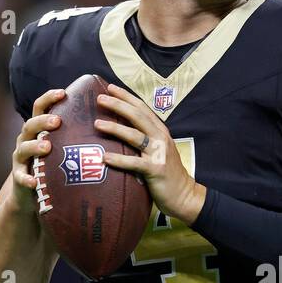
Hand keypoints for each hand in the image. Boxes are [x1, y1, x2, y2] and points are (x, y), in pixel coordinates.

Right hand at [11, 89, 65, 213]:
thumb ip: (75, 135)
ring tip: (47, 147)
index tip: (63, 93)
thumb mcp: (62, 148)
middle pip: (30, 125)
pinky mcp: (19, 177)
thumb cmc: (52, 166)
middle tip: (57, 121)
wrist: (31, 194)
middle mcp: (26, 140)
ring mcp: (21, 158)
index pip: (40, 108)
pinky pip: (20, 177)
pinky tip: (34, 182)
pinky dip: (26, 178)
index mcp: (38, 130)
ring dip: (34, 146)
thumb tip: (108, 123)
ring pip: (24, 148)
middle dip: (43, 121)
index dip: (49, 99)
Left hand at [95, 83, 205, 223]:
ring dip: (115, 128)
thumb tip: (121, 131)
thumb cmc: (167, 173)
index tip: (110, 87)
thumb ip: (145, 139)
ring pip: (135, 136)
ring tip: (97, 124)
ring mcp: (159, 154)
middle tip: (100, 97)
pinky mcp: (156, 170)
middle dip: (118, 105)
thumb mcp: (158, 151)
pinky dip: (119, 160)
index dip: (126, 97)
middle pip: (138, 117)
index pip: (142, 109)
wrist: (184, 195)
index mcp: (160, 131)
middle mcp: (161, 138)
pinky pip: (134, 163)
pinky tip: (105, 157)